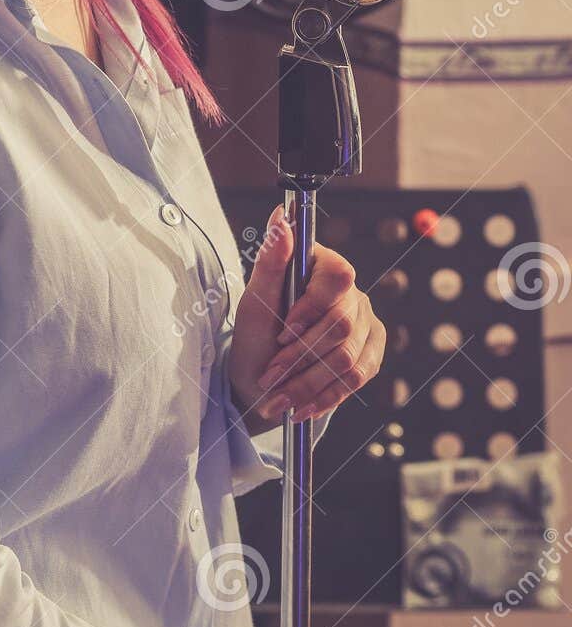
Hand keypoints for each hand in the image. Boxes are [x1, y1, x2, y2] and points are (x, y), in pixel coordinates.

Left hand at [227, 204, 385, 434]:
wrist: (263, 381)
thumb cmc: (256, 336)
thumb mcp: (254, 301)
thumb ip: (270, 260)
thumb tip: (281, 218)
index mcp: (324, 267)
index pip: (337, 278)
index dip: (310, 310)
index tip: (280, 334)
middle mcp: (352, 292)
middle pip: (341, 325)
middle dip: (301, 357)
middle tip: (269, 377)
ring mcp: (366, 322)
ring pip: (348, 358)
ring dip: (308, 384)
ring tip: (278, 400)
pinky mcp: (372, 353)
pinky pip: (358, 378)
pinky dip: (326, 397)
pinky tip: (302, 408)